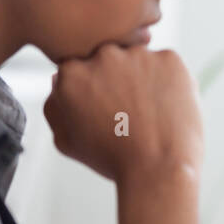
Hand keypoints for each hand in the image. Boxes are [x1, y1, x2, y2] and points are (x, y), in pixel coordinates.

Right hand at [43, 43, 202, 182]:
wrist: (157, 168)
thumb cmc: (111, 158)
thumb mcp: (66, 139)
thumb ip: (54, 105)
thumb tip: (58, 78)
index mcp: (71, 72)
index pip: (80, 67)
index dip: (93, 88)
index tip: (105, 108)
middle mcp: (103, 55)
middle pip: (109, 58)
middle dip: (117, 78)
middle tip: (130, 111)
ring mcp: (138, 55)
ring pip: (138, 60)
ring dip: (142, 77)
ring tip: (149, 112)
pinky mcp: (169, 58)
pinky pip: (166, 64)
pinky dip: (168, 81)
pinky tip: (166, 107)